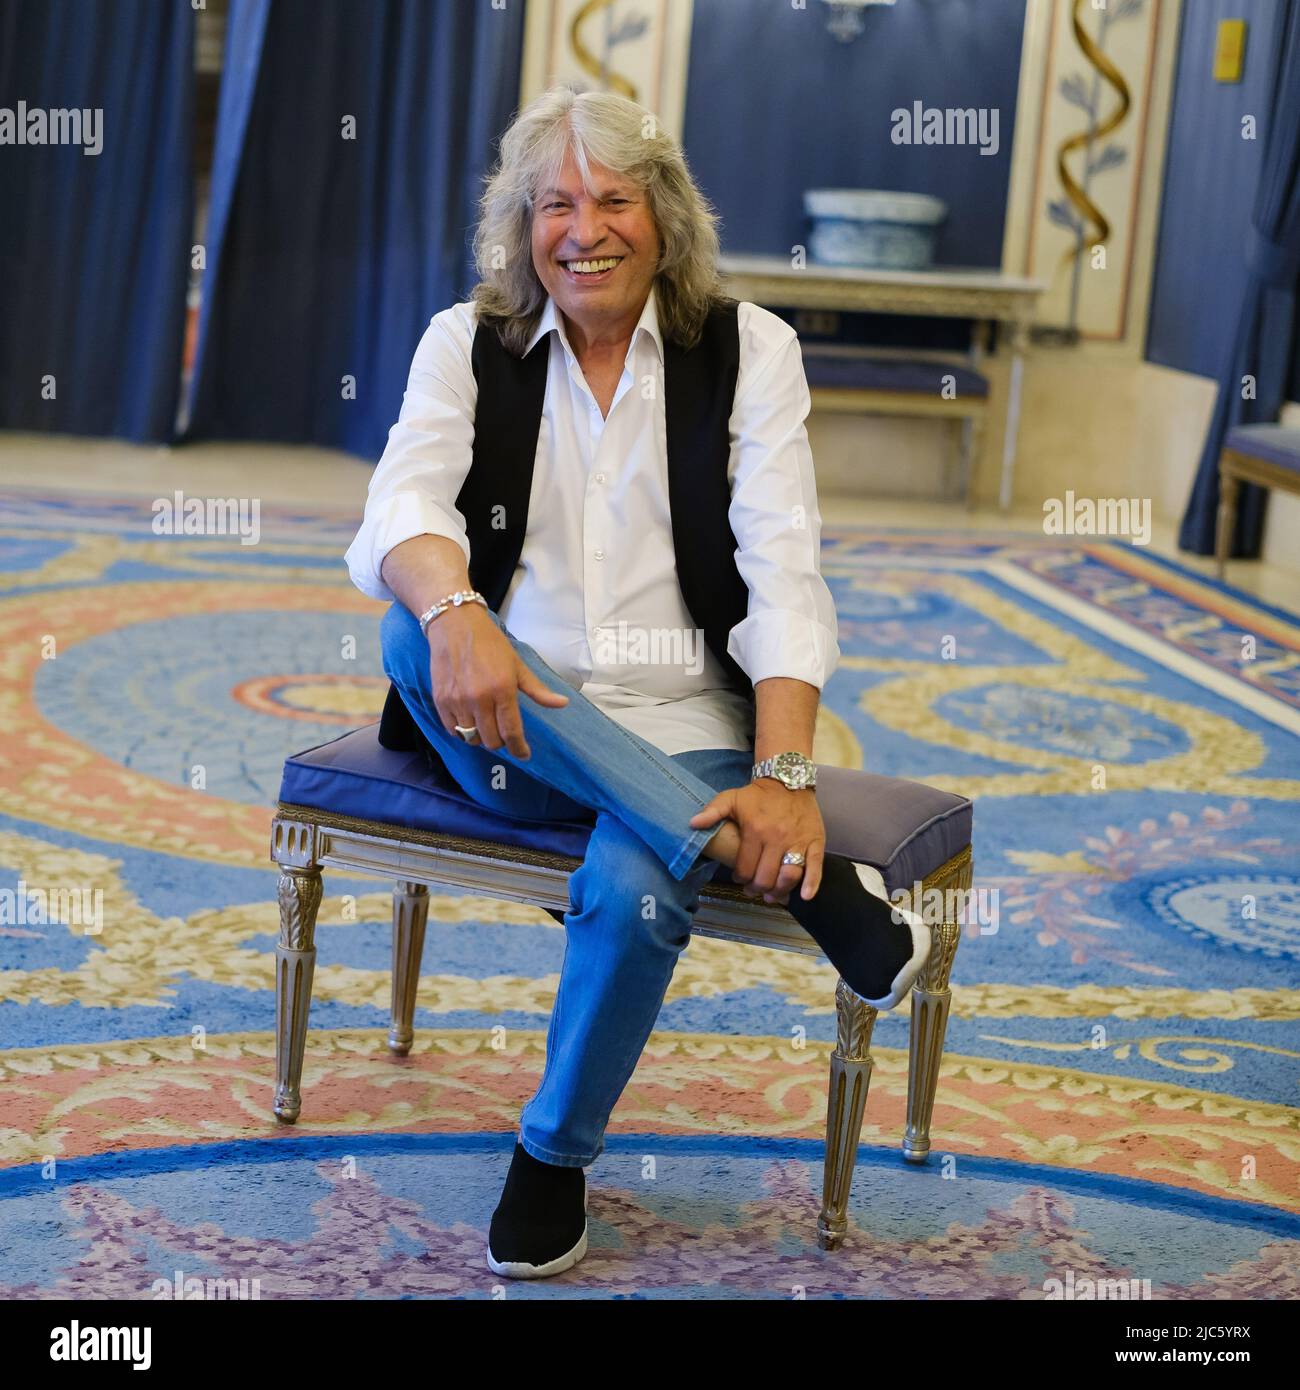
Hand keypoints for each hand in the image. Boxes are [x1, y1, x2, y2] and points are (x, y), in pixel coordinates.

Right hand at [425, 605, 567, 757]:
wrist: (454, 624)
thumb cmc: (490, 643)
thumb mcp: (518, 665)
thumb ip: (538, 690)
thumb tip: (562, 704)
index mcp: (503, 690)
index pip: (511, 731)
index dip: (519, 748)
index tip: (524, 755)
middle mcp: (479, 699)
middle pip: (491, 740)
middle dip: (501, 742)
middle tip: (503, 732)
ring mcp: (458, 701)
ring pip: (471, 738)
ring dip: (481, 737)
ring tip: (485, 725)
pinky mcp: (440, 700)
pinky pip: (452, 730)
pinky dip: (462, 731)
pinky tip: (469, 721)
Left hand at [689, 780, 825, 903]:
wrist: (789, 778)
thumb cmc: (758, 794)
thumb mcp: (731, 798)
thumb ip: (711, 812)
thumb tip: (692, 824)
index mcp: (755, 831)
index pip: (745, 868)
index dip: (740, 878)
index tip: (739, 877)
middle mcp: (777, 839)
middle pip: (765, 877)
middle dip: (757, 888)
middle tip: (753, 888)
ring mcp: (797, 841)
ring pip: (788, 876)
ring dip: (778, 891)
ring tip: (771, 895)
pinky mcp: (815, 842)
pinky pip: (815, 867)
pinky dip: (811, 884)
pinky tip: (804, 896)